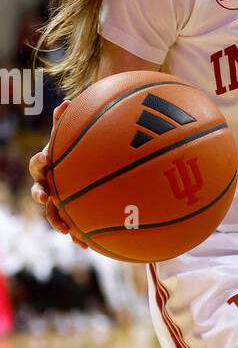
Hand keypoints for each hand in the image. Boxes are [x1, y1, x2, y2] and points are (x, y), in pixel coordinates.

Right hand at [29, 101, 88, 248]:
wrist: (88, 165)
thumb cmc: (79, 148)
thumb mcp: (74, 135)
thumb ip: (69, 122)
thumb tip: (67, 103)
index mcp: (49, 167)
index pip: (38, 164)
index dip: (39, 161)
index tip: (45, 157)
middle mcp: (50, 184)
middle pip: (38, 192)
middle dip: (40, 195)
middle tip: (46, 197)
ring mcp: (60, 201)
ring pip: (53, 214)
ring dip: (57, 221)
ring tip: (65, 230)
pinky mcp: (73, 214)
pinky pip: (75, 226)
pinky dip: (79, 236)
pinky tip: (88, 245)